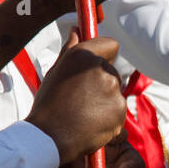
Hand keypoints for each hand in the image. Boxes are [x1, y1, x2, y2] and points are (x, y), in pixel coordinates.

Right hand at [27, 30, 127, 163]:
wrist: (48, 138)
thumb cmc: (48, 104)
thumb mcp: (55, 73)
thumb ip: (70, 49)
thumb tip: (77, 29)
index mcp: (83, 56)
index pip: (111, 45)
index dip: (105, 54)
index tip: (96, 65)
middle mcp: (101, 69)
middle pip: (112, 70)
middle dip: (101, 81)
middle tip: (81, 98)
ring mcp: (113, 90)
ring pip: (115, 92)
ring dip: (105, 100)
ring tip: (83, 113)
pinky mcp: (120, 111)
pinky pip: (118, 110)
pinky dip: (109, 117)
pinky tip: (90, 124)